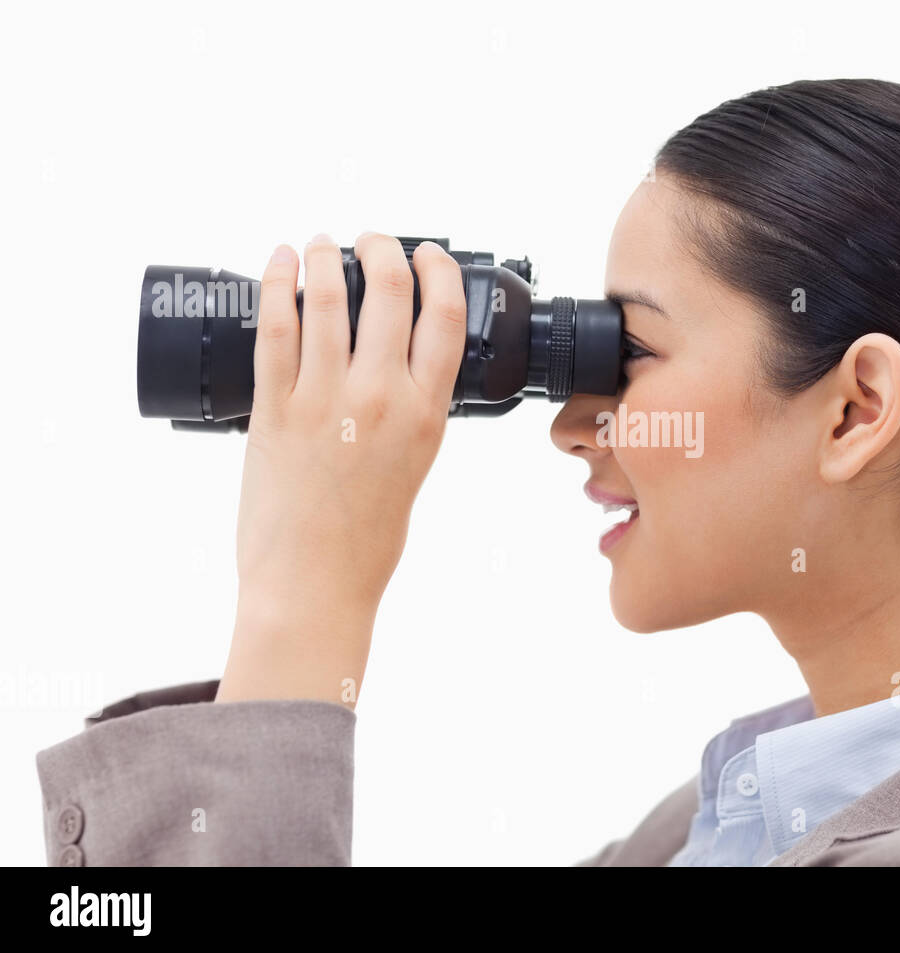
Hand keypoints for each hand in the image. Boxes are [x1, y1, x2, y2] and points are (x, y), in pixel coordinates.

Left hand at [216, 232, 465, 706]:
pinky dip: (278, 283)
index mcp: (427, 414)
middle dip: (380, 248)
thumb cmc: (366, 541)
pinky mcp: (274, 408)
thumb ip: (412, 414)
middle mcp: (381, 397)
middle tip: (370, 240)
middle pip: (388, 291)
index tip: (427, 254)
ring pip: (328, 297)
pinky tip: (280, 262)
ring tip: (322, 244)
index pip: (444, 316)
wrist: (314, 584)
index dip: (437, 270)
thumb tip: (398, 369)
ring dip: (326, 256)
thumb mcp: (416, 467)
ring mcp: (325, 399)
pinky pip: (276, 328)